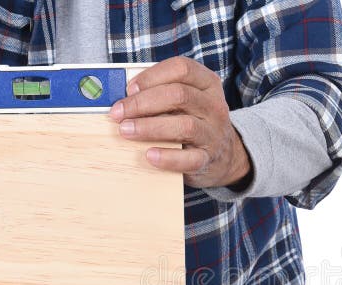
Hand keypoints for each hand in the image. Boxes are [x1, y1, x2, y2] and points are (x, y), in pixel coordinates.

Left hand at [109, 57, 251, 188]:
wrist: (224, 156)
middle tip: (117, 112)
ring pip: (185, 125)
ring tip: (126, 131)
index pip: (181, 69)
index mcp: (207, 84)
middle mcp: (214, 106)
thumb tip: (122, 96)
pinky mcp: (208, 159)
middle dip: (142, 102)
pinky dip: (167, 157)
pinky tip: (149, 155)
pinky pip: (189, 159)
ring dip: (150, 127)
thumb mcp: (185, 101)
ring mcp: (213, 133)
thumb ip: (161, 93)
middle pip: (179, 95)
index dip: (151, 76)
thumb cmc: (194, 122)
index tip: (129, 88)